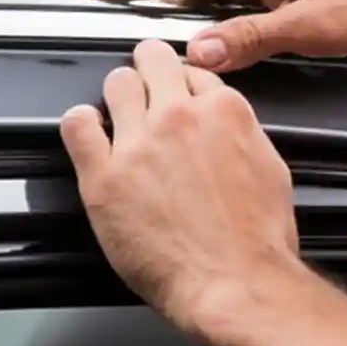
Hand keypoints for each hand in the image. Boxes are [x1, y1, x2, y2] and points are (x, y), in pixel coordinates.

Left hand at [59, 39, 300, 325]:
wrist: (235, 285)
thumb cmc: (256, 242)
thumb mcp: (270, 170)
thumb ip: (241, 135)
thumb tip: (226, 127)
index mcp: (224, 112)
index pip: (194, 72)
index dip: (184, 86)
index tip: (178, 98)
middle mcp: (179, 118)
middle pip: (153, 61)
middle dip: (150, 71)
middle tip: (146, 89)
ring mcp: (139, 144)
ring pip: (116, 83)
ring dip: (118, 96)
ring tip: (119, 117)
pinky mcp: (104, 177)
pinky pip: (77, 124)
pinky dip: (81, 123)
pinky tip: (88, 132)